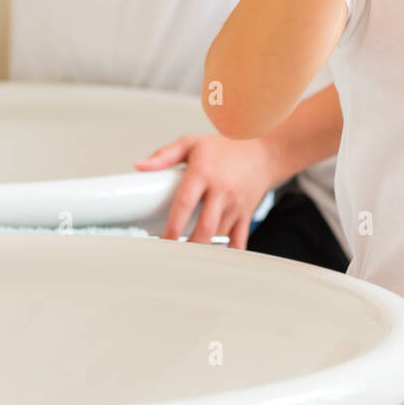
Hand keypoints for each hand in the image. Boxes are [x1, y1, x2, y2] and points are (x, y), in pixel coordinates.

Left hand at [134, 132, 275, 246]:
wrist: (263, 153)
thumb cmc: (225, 148)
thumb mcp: (192, 143)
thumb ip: (165, 155)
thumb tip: (140, 166)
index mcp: (204, 173)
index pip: (185, 204)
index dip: (172, 226)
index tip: (161, 240)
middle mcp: (221, 190)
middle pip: (205, 227)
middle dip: (189, 246)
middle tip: (173, 257)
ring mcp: (236, 204)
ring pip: (218, 235)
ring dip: (203, 248)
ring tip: (186, 258)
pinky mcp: (246, 214)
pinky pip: (239, 240)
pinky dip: (227, 254)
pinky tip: (214, 261)